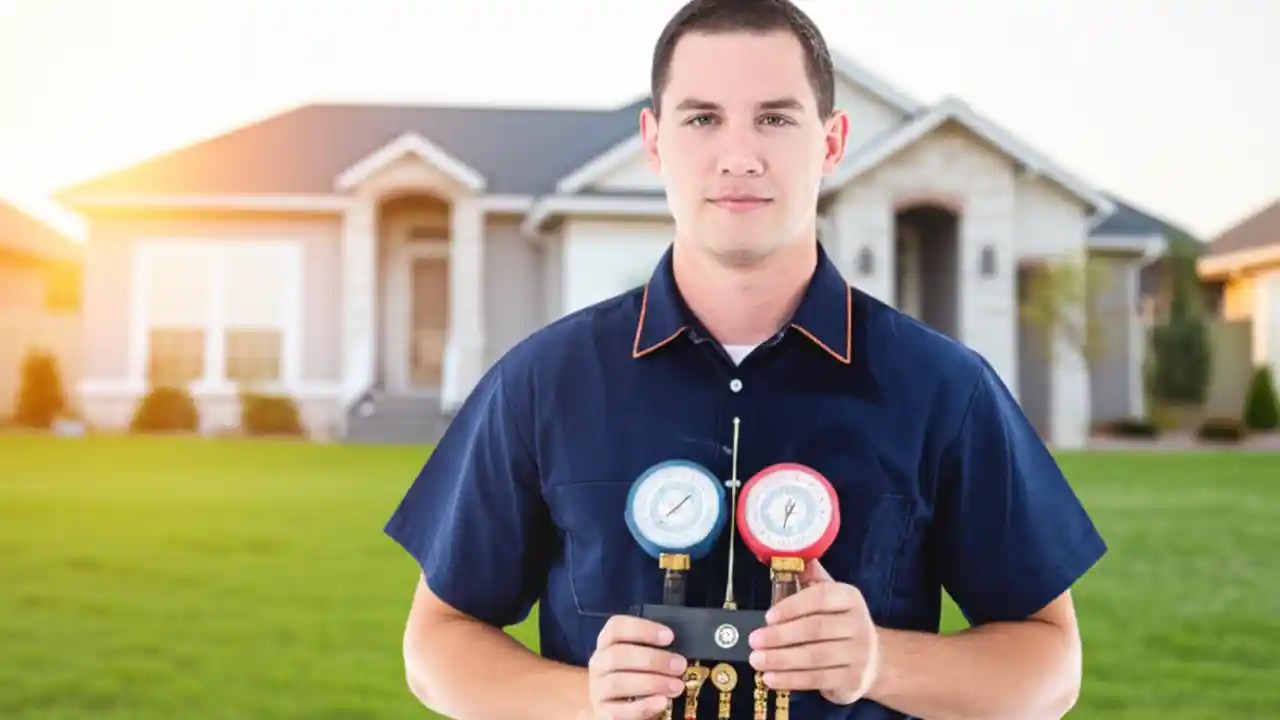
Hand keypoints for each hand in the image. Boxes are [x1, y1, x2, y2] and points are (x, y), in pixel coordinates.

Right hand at [587, 615, 687, 719]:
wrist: (615, 708)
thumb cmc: (632, 677)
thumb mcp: (638, 659)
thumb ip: (653, 650)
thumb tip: (678, 650)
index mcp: (607, 643)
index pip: (616, 627)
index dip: (643, 629)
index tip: (669, 636)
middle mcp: (599, 664)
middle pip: (618, 655)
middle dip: (653, 659)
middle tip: (679, 665)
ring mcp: (598, 690)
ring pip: (618, 682)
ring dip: (652, 682)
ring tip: (676, 686)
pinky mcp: (602, 714)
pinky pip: (619, 711)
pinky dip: (643, 706)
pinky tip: (662, 702)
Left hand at [747, 558, 879, 705]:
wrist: (874, 660)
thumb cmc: (841, 623)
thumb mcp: (832, 598)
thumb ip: (811, 580)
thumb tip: (790, 555)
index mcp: (850, 598)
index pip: (822, 597)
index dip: (793, 606)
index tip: (768, 616)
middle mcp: (859, 624)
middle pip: (816, 629)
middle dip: (781, 636)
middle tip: (754, 640)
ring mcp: (859, 654)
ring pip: (815, 657)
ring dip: (781, 660)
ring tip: (757, 660)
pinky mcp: (853, 679)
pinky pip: (818, 679)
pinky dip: (791, 680)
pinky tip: (771, 678)